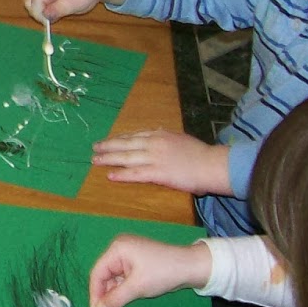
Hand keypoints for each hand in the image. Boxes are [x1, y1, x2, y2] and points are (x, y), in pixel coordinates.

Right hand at [25, 0, 127, 22]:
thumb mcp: (79, 3)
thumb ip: (61, 8)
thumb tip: (44, 16)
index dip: (39, 14)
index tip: (48, 23)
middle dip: (36, 12)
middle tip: (50, 20)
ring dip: (38, 10)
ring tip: (54, 14)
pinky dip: (40, 6)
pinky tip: (53, 9)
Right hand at [89, 234, 210, 306]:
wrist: (192, 267)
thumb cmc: (163, 273)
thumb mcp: (137, 287)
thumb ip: (115, 299)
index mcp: (117, 249)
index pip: (97, 272)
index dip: (95, 292)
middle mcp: (120, 248)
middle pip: (105, 273)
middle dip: (106, 292)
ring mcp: (129, 254)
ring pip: (115, 276)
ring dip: (116, 291)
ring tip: (120, 304)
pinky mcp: (137, 261)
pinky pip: (124, 276)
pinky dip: (125, 287)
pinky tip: (129, 296)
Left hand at [93, 132, 231, 193]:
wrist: (212, 164)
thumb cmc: (200, 153)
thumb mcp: (180, 137)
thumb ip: (166, 135)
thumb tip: (156, 131)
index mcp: (159, 134)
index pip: (133, 136)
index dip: (119, 139)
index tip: (108, 140)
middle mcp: (154, 143)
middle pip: (125, 144)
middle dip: (108, 146)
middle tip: (94, 148)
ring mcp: (154, 158)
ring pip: (126, 158)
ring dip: (108, 159)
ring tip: (95, 160)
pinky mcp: (158, 173)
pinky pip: (135, 174)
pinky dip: (121, 174)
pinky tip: (110, 175)